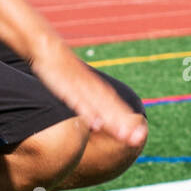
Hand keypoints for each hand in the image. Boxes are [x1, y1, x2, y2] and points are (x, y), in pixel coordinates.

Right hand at [29, 38, 148, 149]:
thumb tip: (98, 120)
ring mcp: (83, 89)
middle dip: (125, 125)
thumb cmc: (65, 72)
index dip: (128, 122)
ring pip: (100, 108)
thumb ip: (91, 103)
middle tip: (138, 139)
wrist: (50, 50)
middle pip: (112, 110)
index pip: (117, 108)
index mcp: (99, 90)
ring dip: (112, 122)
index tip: (140, 137)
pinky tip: (96, 125)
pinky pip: (80, 104)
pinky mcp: (69, 89)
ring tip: (124, 136)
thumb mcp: (81, 86)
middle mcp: (95, 89)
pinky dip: (89, 113)